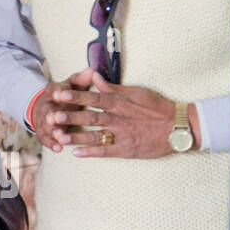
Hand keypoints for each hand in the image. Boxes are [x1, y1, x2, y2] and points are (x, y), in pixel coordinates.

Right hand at [30, 71, 99, 151]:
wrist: (45, 107)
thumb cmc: (65, 95)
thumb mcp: (72, 85)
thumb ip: (81, 79)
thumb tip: (92, 71)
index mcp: (53, 91)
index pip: (53, 90)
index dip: (56, 92)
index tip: (58, 93)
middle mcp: (46, 106)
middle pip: (48, 111)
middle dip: (51, 115)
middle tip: (54, 118)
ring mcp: (44, 121)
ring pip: (47, 127)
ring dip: (53, 132)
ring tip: (61, 137)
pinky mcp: (44, 133)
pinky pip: (46, 140)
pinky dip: (52, 144)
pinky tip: (58, 149)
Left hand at [35, 69, 185, 158]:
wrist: (177, 127)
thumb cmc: (157, 107)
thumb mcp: (136, 92)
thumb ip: (113, 87)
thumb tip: (94, 76)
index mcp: (120, 103)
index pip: (94, 98)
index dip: (76, 96)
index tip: (60, 93)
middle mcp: (119, 119)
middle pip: (91, 117)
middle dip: (70, 116)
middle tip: (52, 116)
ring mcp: (122, 135)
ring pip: (95, 136)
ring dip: (76, 136)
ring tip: (58, 136)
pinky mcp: (126, 150)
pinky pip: (105, 152)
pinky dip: (90, 152)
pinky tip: (75, 153)